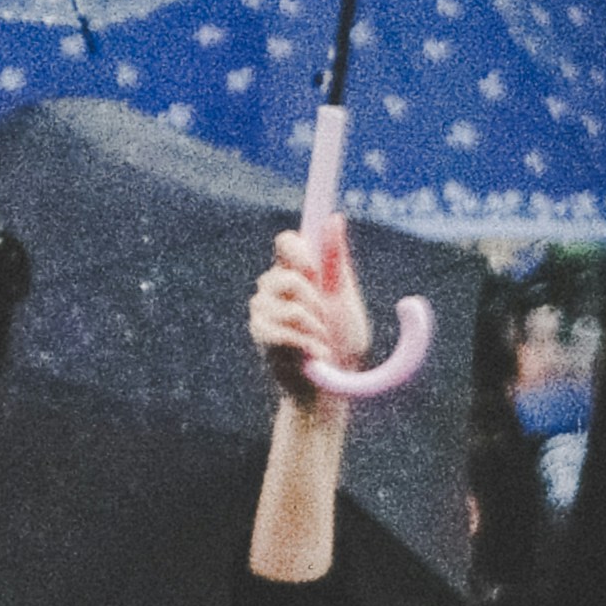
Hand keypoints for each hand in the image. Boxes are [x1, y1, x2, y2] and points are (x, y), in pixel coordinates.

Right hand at [248, 223, 371, 409]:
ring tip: (319, 342)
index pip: (287, 242)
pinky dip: (308, 345)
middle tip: (325, 319)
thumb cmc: (341, 342)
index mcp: (297, 273)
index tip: (315, 269)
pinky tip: (311, 356)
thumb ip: (336, 262)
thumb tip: (334, 218)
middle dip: (316, 298)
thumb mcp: (345, 299)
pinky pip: (286, 331)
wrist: (331, 388)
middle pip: (288, 273)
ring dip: (316, 328)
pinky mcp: (260, 335)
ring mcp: (262, 311)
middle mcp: (274, 288)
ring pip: (292, 305)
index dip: (298, 247)